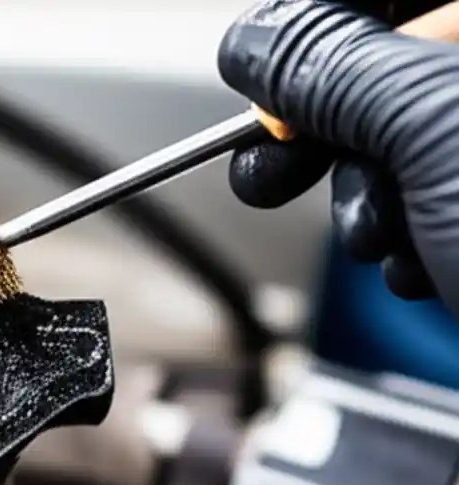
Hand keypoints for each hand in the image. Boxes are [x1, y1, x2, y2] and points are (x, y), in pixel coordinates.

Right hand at [219, 0, 458, 310]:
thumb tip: (252, 41)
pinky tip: (413, 261)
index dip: (314, 29)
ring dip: (361, 200)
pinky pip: (424, 203)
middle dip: (320, 130)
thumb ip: (333, 67)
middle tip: (278, 161)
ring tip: (377, 231)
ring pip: (393, 146)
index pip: (384, 0)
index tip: (265, 78)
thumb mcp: (430, 126)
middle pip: (378, 70)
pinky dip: (401, 243)